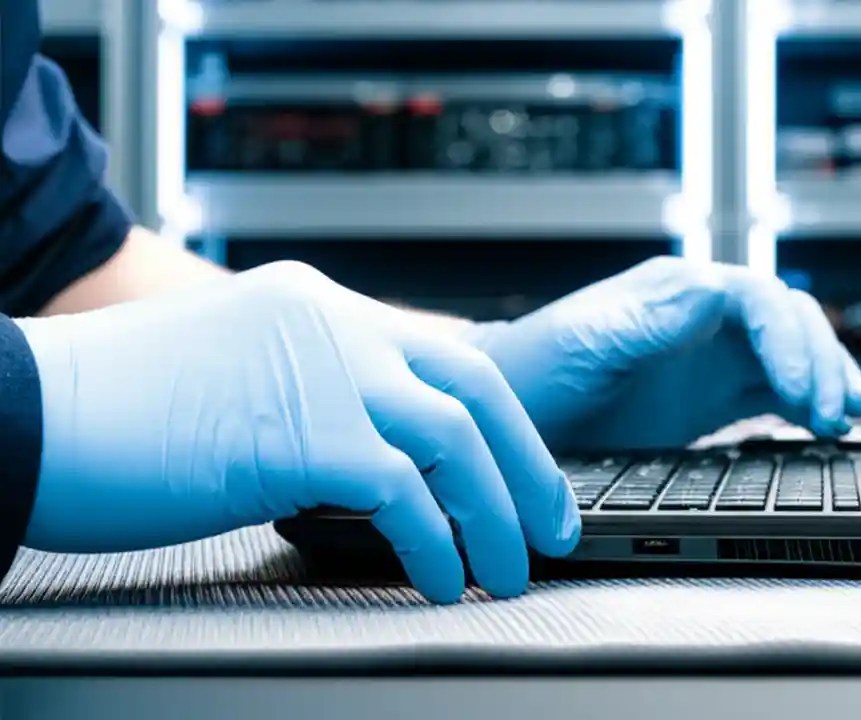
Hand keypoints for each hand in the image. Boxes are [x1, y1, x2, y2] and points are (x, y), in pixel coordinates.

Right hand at [16, 262, 578, 602]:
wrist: (25, 413)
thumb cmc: (117, 412)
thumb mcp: (240, 377)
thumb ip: (315, 392)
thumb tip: (382, 457)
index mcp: (320, 308)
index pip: (444, 354)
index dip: (498, 419)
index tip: (524, 472)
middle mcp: (335, 325)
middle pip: (477, 387)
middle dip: (528, 466)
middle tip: (551, 526)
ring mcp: (324, 373)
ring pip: (457, 441)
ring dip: (495, 516)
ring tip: (506, 573)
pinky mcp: (304, 436)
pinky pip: (406, 497)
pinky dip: (436, 545)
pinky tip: (438, 582)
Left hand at [467, 257, 860, 451]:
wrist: (504, 415)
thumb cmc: (534, 369)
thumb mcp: (586, 341)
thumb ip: (649, 321)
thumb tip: (713, 294)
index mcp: (677, 294)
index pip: (758, 300)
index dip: (790, 341)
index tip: (800, 389)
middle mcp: (702, 318)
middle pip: (787, 323)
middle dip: (819, 363)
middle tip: (831, 413)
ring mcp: (709, 357)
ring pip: (790, 354)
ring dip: (822, 380)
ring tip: (843, 417)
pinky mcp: (710, 397)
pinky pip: (773, 394)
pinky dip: (803, 408)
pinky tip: (823, 430)